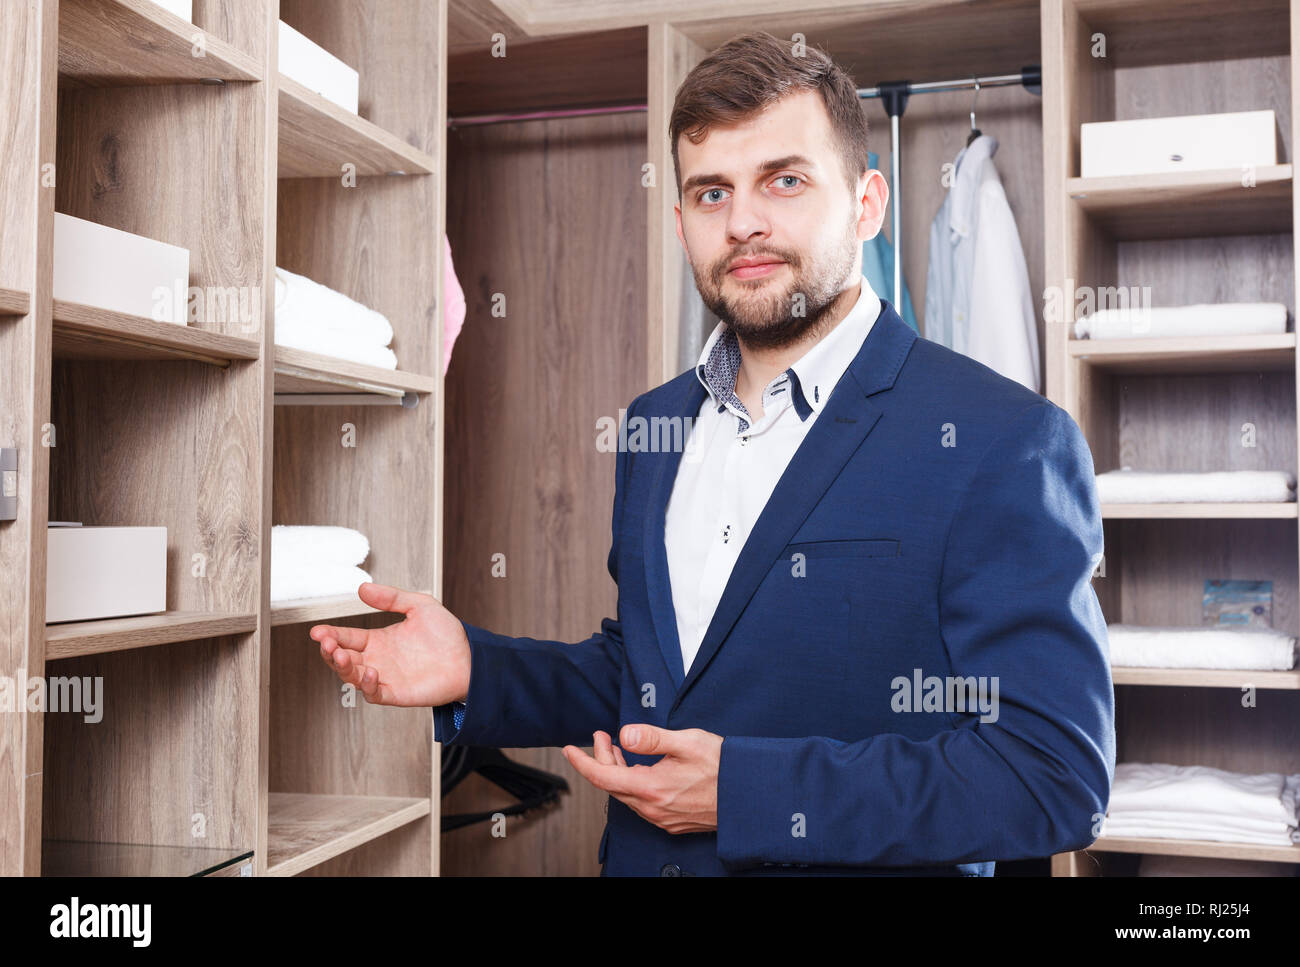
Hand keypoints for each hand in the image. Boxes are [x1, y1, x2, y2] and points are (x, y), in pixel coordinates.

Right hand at [309, 582, 470, 707]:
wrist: (470, 657)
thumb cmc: (447, 635)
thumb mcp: (419, 606)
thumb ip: (392, 597)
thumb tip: (363, 588)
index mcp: (379, 640)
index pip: (347, 638)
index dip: (331, 635)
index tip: (318, 631)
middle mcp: (378, 659)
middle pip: (343, 659)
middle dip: (331, 652)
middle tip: (326, 642)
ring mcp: (386, 677)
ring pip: (353, 677)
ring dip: (343, 668)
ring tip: (341, 655)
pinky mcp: (397, 693)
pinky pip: (374, 694)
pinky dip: (368, 686)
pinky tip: (370, 672)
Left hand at [562, 725, 722, 833]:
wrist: (750, 796)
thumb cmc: (724, 767)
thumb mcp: (688, 742)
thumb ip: (652, 738)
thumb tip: (625, 734)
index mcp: (651, 788)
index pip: (603, 777)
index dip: (582, 762)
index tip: (569, 750)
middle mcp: (653, 808)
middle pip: (613, 785)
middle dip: (602, 759)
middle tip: (603, 736)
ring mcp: (662, 818)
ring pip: (627, 795)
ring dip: (617, 772)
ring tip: (619, 749)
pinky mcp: (672, 821)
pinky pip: (641, 803)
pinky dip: (632, 784)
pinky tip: (639, 770)